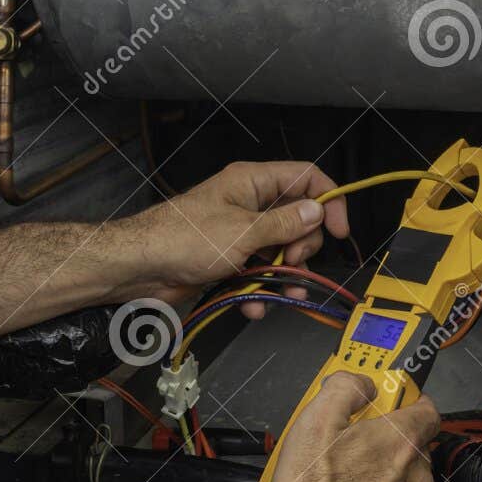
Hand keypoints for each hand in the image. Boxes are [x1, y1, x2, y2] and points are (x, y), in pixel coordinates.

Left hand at [120, 161, 349, 315]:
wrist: (141, 268)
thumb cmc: (183, 239)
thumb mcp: (244, 232)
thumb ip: (285, 224)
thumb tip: (316, 212)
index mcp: (252, 182)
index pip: (306, 178)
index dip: (328, 200)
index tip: (339, 230)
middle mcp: (249, 203)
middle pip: (298, 219)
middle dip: (302, 245)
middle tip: (293, 260)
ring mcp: (239, 232)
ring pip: (280, 250)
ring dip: (285, 274)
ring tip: (284, 291)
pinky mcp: (229, 259)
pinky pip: (258, 271)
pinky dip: (260, 289)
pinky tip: (254, 304)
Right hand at [268, 372, 437, 481]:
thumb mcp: (317, 421)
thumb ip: (345, 389)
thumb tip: (364, 383)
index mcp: (402, 443)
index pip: (428, 411)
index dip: (410, 404)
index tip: (390, 406)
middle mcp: (418, 479)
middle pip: (413, 453)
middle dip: (389, 449)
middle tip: (352, 452)